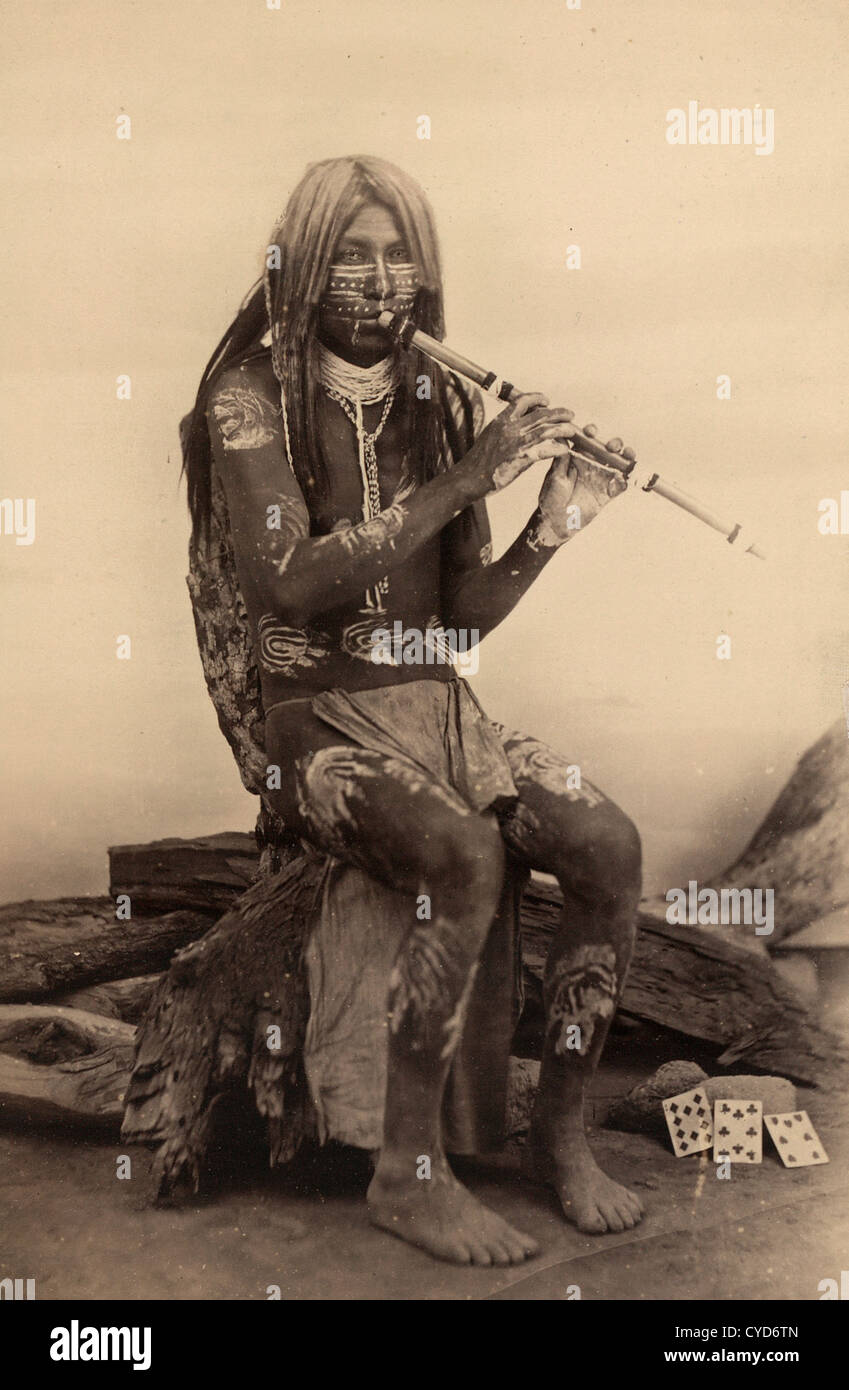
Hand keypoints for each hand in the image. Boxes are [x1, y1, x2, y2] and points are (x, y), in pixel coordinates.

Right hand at [460, 393, 577, 498]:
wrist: (469, 477)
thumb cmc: (478, 460)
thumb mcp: (490, 435)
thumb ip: (505, 427)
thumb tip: (517, 421)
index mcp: (501, 420)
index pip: (523, 401)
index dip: (538, 398)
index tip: (547, 401)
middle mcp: (510, 428)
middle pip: (541, 414)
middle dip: (559, 413)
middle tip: (570, 415)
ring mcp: (517, 443)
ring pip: (547, 430)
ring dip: (563, 428)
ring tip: (573, 430)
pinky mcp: (522, 458)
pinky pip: (546, 450)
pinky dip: (558, 449)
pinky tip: (565, 450)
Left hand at [538, 426, 634, 540]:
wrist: (555, 522)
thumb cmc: (551, 497)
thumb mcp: (555, 476)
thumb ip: (561, 458)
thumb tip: (560, 435)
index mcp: (578, 457)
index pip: (588, 440)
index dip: (592, 432)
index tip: (590, 432)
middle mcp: (592, 465)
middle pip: (608, 449)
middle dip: (614, 443)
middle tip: (611, 446)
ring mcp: (602, 478)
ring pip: (619, 463)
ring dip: (626, 456)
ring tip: (627, 454)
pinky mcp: (608, 493)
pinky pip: (622, 484)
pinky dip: (627, 479)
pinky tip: (626, 476)